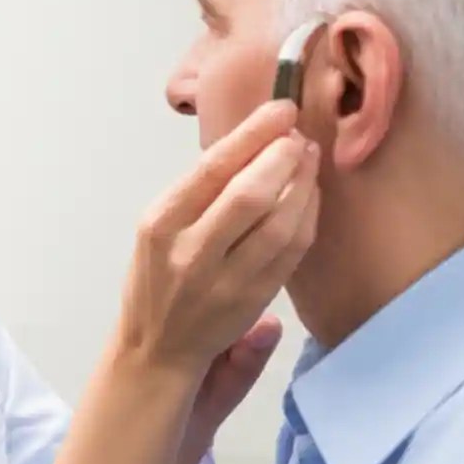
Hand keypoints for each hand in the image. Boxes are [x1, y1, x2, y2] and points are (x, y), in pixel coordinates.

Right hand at [44, 100, 317, 463]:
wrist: (153, 353)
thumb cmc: (157, 282)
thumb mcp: (160, 230)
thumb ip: (201, 192)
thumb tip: (257, 146)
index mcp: (160, 224)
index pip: (212, 167)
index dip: (253, 134)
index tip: (281, 109)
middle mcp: (188, 252)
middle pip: (248, 193)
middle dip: (283, 157)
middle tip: (301, 135)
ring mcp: (221, 281)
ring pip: (277, 224)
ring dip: (303, 187)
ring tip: (310, 160)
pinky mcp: (250, 303)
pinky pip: (290, 255)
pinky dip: (306, 221)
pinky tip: (310, 199)